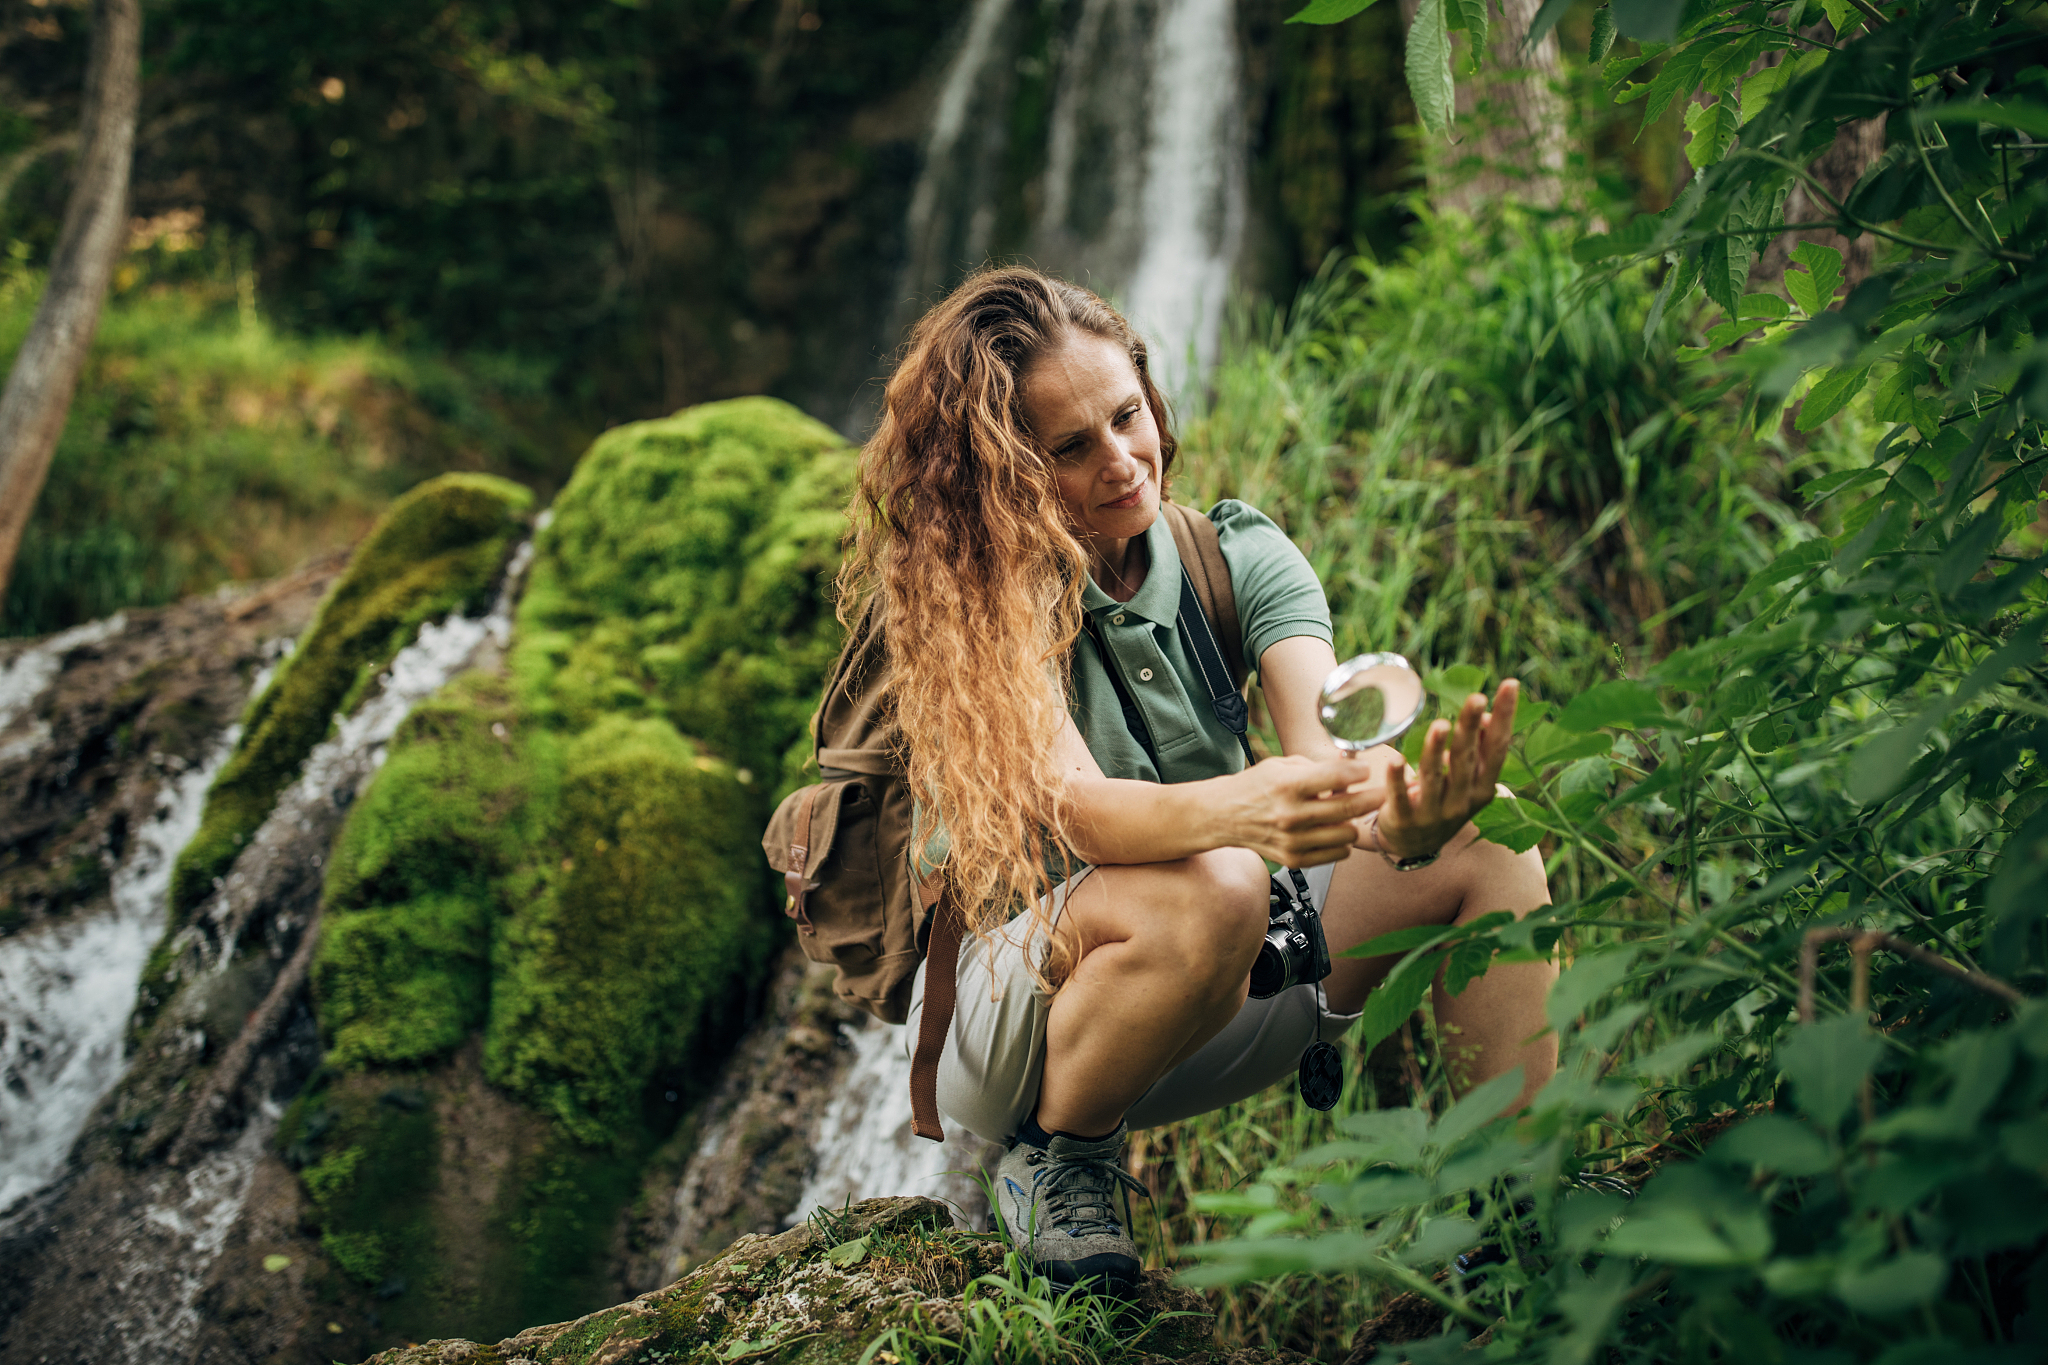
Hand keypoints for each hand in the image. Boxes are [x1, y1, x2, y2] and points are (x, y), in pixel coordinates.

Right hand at [1214, 754, 1383, 868]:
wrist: (1223, 816)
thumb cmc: (1254, 786)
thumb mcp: (1281, 765)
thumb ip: (1317, 767)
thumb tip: (1351, 767)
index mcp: (1288, 785)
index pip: (1337, 777)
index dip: (1360, 772)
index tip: (1366, 771)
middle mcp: (1291, 815)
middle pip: (1349, 808)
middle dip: (1374, 797)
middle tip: (1383, 792)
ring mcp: (1293, 841)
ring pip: (1348, 834)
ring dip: (1353, 822)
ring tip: (1346, 813)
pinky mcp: (1294, 859)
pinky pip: (1338, 854)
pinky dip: (1342, 842)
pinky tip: (1333, 830)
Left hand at [1374, 679, 1519, 860]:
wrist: (1414, 846)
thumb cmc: (1445, 799)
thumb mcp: (1468, 779)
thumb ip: (1476, 748)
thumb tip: (1484, 715)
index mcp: (1483, 787)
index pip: (1497, 747)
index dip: (1504, 717)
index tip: (1509, 684)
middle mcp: (1463, 800)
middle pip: (1467, 759)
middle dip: (1470, 727)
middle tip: (1476, 697)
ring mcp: (1434, 812)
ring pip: (1435, 777)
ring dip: (1437, 750)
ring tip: (1441, 725)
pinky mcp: (1405, 820)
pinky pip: (1401, 796)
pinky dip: (1398, 779)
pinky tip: (1395, 760)